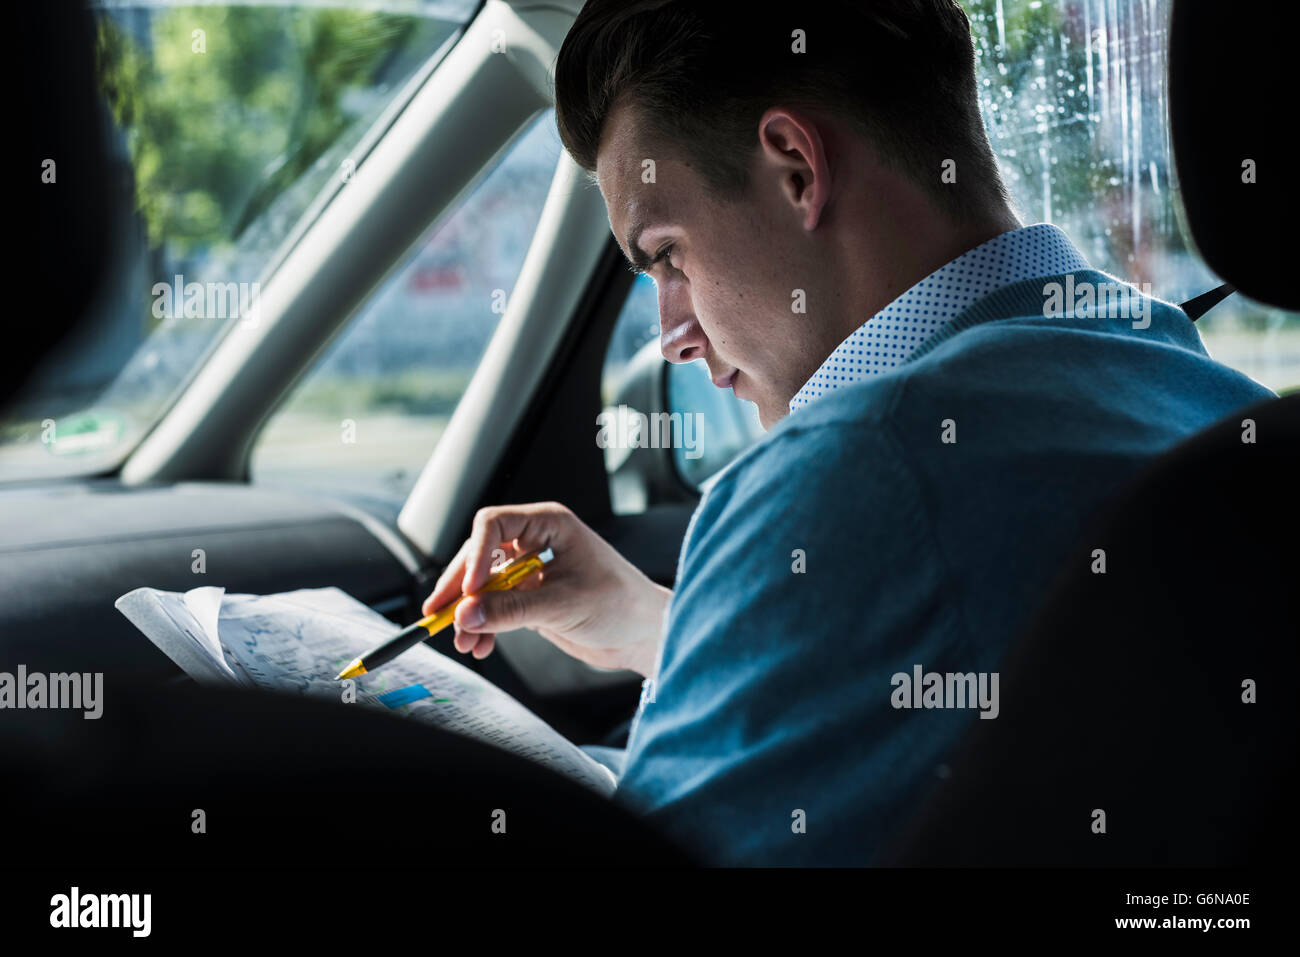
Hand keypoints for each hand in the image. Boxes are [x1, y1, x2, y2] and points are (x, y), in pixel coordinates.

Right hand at [422, 502, 670, 677]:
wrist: (644, 634)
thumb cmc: (621, 604)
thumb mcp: (564, 605)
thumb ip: (512, 610)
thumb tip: (466, 615)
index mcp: (549, 525)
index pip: (493, 525)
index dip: (474, 555)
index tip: (468, 591)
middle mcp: (535, 542)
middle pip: (480, 555)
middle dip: (461, 588)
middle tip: (439, 615)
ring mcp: (530, 572)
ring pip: (483, 585)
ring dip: (469, 613)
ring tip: (464, 642)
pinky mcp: (529, 599)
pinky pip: (494, 608)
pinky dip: (484, 626)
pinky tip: (480, 646)